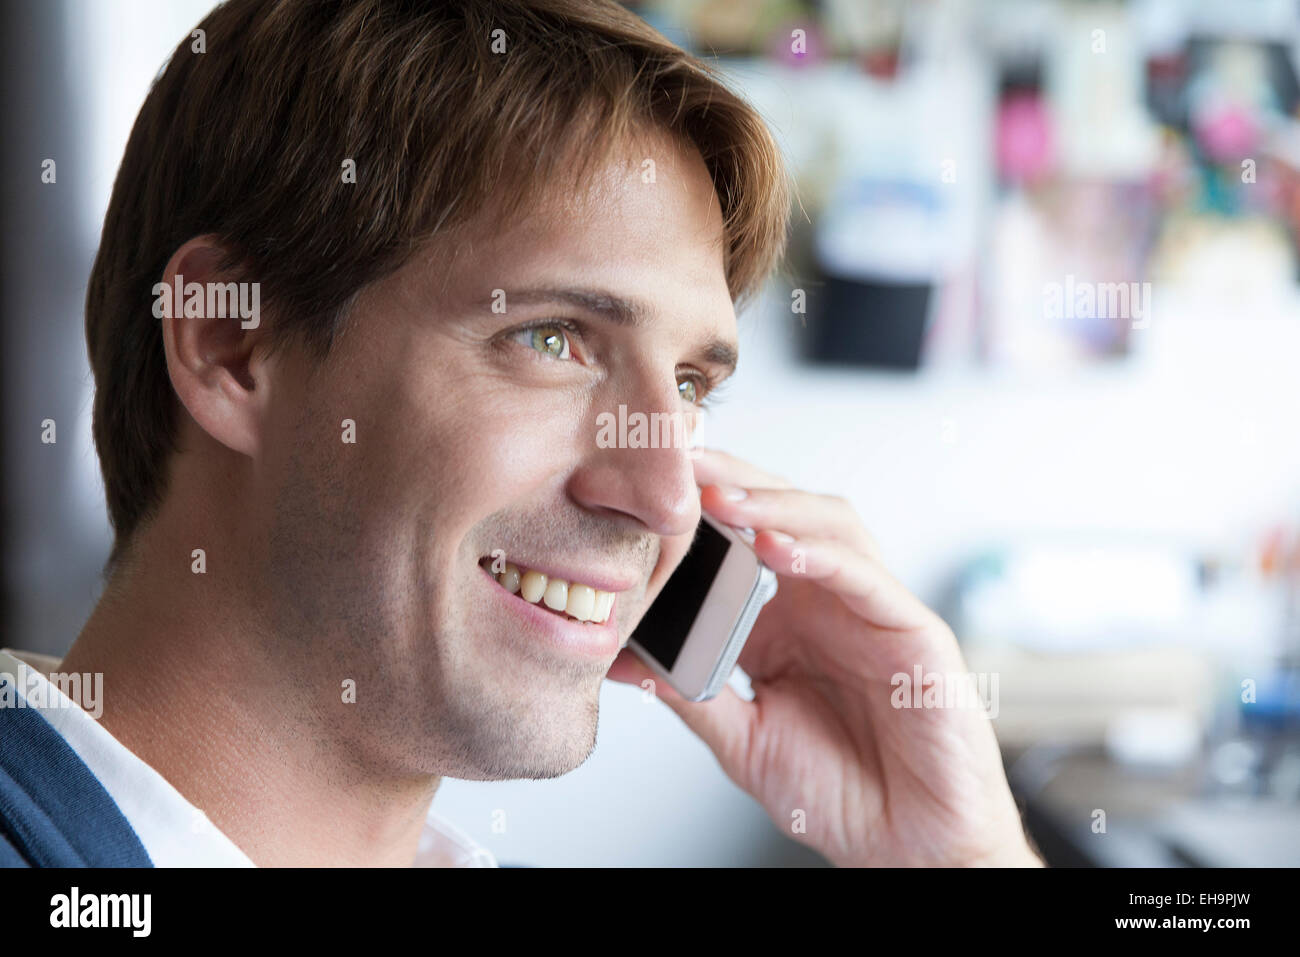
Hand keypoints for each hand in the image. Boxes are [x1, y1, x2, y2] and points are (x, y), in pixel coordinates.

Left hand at [607, 448, 1041, 866]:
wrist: (909, 850)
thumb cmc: (842, 793)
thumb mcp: (746, 739)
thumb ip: (694, 695)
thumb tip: (627, 661)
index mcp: (789, 619)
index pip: (745, 538)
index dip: (703, 508)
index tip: (645, 491)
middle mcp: (830, 603)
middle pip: (787, 510)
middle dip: (734, 480)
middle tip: (679, 463)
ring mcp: (874, 611)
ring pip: (831, 526)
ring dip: (775, 504)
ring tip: (720, 500)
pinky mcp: (915, 633)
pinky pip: (868, 578)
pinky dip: (822, 555)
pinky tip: (777, 545)